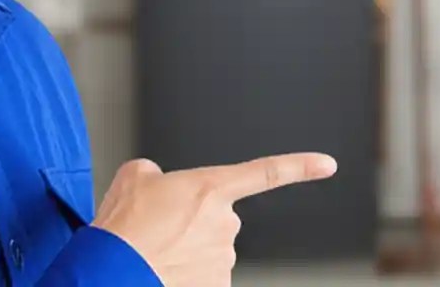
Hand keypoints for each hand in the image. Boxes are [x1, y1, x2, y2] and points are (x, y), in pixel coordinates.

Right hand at [91, 152, 337, 285]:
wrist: (111, 271)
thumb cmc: (122, 225)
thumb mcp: (135, 176)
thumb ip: (159, 173)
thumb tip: (159, 183)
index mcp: (212, 188)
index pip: (267, 173)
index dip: (300, 167)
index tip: (327, 165)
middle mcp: (225, 224)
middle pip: (218, 220)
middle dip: (194, 224)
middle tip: (158, 230)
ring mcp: (223, 260)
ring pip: (209, 252)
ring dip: (186, 252)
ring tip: (153, 252)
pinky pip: (203, 278)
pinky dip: (185, 277)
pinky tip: (162, 272)